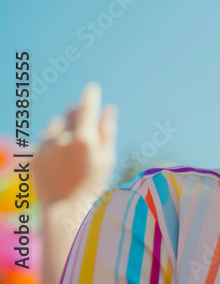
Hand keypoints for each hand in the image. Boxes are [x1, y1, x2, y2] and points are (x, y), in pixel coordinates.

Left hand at [35, 83, 117, 207]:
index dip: (90, 95)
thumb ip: (107, 131)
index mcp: (84, 139)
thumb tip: (108, 108)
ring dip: (64, 127)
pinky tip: (60, 157)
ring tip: (72, 147)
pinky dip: (53, 141)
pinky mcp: (34, 156)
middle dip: (78, 112)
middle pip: (69, 111)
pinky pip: (44, 138)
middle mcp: (63, 140)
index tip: (92, 88)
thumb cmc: (94, 183)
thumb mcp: (107, 157)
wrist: (65, 208)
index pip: (86, 106)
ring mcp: (46, 147)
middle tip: (85, 121)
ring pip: (56, 124)